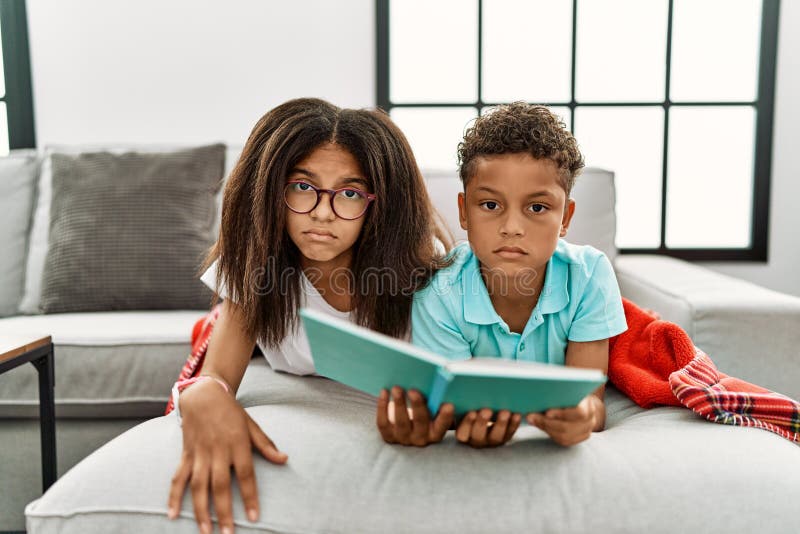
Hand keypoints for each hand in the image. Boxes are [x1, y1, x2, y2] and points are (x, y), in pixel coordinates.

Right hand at [167, 379, 287, 533]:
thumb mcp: (252, 425)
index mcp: (237, 444)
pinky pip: (178, 478)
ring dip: (200, 510)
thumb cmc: (231, 412)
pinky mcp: (186, 454)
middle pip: (220, 485)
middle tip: (228, 533)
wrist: (204, 395)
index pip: (245, 474)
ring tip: (206, 531)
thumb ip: (266, 445)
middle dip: (224, 511)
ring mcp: (199, 453)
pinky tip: (172, 514)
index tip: (253, 517)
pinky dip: (173, 496)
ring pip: (198, 486)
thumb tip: (284, 459)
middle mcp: (217, 450)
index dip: (250, 496)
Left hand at [376, 386, 453, 445]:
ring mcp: (403, 438)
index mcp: (435, 433)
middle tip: (414, 390)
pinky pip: (383, 422)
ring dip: (399, 403)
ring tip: (397, 388)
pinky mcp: (388, 435)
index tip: (448, 405)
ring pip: (401, 422)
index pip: (441, 427)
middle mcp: (420, 438)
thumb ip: (439, 402)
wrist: (406, 424)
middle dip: (417, 406)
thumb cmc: (425, 412)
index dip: (445, 417)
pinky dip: (382, 406)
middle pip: (420, 422)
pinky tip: (384, 392)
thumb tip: (442, 386)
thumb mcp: (434, 410)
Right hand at [455, 408, 520, 447]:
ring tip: (504, 412)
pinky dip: (513, 424)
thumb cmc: (469, 408)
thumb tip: (454, 389)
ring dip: (501, 424)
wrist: (484, 414)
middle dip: (482, 423)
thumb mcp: (463, 409)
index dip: (466, 424)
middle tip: (486, 410)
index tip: (471, 412)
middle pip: (478, 435)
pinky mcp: (504, 438)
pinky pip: (509, 433)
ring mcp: (490, 441)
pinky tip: (516, 414)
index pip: (461, 433)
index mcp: (463, 434)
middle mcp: (476, 440)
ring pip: (496, 437)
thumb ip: (463, 405)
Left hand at [527, 396, 596, 446]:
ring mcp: (586, 431)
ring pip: (564, 436)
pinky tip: (539, 424)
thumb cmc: (572, 391)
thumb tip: (536, 390)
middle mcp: (590, 420)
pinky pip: (563, 441)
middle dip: (547, 422)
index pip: (579, 413)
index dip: (562, 414)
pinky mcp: (578, 438)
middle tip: (530, 416)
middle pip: (567, 427)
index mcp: (589, 405)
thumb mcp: (568, 387)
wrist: (584, 401)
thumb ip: (557, 389)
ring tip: (531, 419)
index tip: (547, 412)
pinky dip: (549, 433)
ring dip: (545, 428)